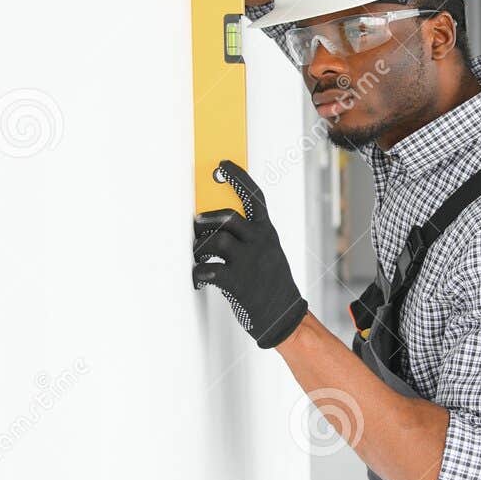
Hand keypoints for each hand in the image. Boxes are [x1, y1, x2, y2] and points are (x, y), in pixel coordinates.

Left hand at [192, 161, 306, 348]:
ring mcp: (249, 263)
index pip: (255, 197)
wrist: (283, 315)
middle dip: (205, 221)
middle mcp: (260, 243)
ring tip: (199, 257)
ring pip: (214, 242)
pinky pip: (207, 271)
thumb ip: (250, 235)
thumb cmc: (271, 281)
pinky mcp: (237, 283)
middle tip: (197, 227)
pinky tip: (200, 279)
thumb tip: (216, 222)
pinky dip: (198, 274)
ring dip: (198, 249)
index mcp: (268, 233)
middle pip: (227, 218)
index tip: (223, 164)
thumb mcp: (269, 251)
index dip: (238, 178)